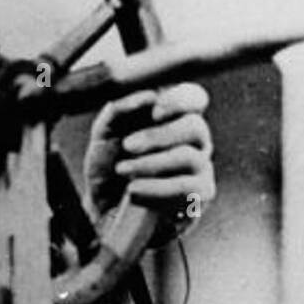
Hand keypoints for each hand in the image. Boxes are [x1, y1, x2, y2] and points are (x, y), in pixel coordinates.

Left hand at [84, 83, 214, 232]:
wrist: (103, 207)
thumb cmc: (109, 165)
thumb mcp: (104, 133)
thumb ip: (119, 110)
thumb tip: (147, 96)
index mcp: (173, 118)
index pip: (194, 98)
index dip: (180, 100)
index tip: (155, 111)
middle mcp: (192, 140)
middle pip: (195, 127)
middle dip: (158, 136)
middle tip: (128, 145)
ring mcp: (200, 167)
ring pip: (190, 157)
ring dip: (151, 164)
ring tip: (123, 170)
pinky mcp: (200, 195)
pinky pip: (188, 188)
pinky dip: (156, 188)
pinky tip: (133, 190)